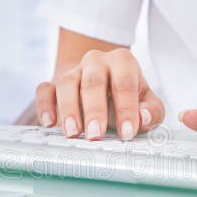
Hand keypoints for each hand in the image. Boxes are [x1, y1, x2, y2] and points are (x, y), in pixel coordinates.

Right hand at [35, 48, 164, 139]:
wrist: (101, 83)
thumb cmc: (126, 96)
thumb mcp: (147, 101)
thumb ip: (151, 111)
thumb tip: (143, 117)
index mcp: (122, 62)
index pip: (125, 84)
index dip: (126, 109)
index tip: (127, 133)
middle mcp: (96, 62)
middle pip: (93, 82)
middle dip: (94, 110)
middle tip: (96, 134)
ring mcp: (73, 72)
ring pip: (66, 84)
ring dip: (68, 109)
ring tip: (73, 132)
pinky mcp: (53, 83)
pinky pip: (44, 89)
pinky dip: (45, 105)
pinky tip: (49, 122)